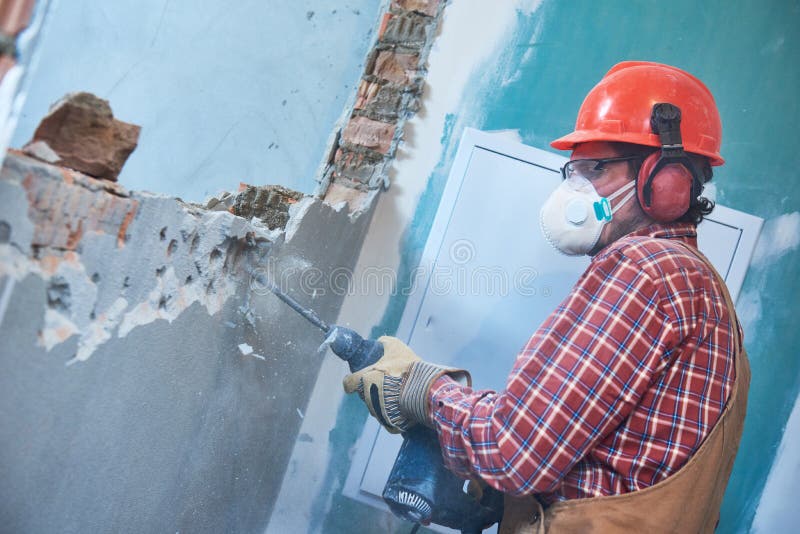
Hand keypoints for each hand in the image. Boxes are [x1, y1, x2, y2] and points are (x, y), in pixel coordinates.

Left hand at [342, 336, 469, 432]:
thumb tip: (380, 342)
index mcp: (365, 379)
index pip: (348, 384)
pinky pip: (386, 416)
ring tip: (397, 391)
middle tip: (384, 381)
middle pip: (363, 395)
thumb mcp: (396, 347)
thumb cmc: (408, 367)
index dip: (351, 381)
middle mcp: (368, 398)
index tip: (357, 378)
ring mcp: (378, 412)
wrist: (425, 389)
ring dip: (382, 399)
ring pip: (374, 405)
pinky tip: (403, 402)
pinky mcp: (389, 423)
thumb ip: (384, 343)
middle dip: (371, 389)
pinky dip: (392, 410)